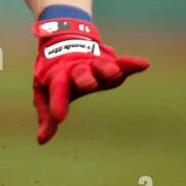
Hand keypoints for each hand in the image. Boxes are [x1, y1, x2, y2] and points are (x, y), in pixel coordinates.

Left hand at [31, 17, 148, 143]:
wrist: (64, 45)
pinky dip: (131, 64)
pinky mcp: (110, 61)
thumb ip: (47, 116)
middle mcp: (75, 69)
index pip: (57, 90)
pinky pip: (122, 62)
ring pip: (99, 65)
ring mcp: (92, 64)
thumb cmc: (54, 77)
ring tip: (114, 73)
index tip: (58, 118)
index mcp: (57, 77)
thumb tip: (42, 141)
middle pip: (79, 73)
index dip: (57, 103)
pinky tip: (143, 64)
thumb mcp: (46, 94)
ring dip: (106, 69)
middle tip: (89, 85)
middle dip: (84, 78)